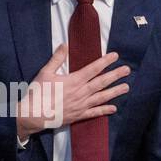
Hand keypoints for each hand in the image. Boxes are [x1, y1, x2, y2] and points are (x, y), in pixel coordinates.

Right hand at [15, 44, 129, 140]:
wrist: (33, 115)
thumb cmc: (38, 93)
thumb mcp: (45, 72)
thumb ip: (56, 58)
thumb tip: (64, 45)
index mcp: (73, 80)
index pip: (93, 68)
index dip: (105, 61)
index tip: (115, 56)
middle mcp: (80, 92)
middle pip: (101, 82)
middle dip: (115, 75)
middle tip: (127, 70)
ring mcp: (81, 105)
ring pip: (101, 97)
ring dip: (115, 92)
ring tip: (126, 87)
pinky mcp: (78, 116)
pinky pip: (94, 113)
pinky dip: (104, 110)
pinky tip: (114, 108)